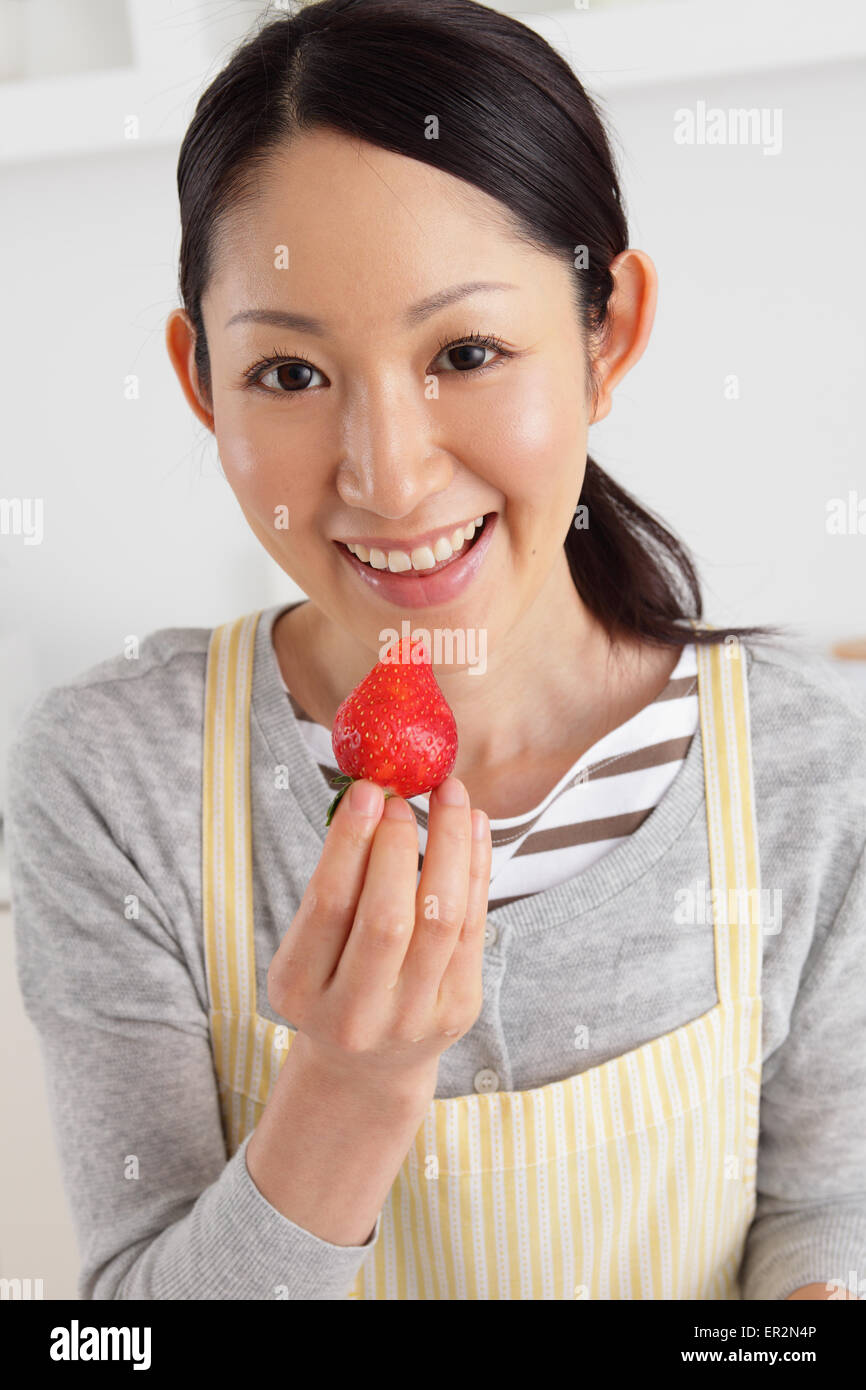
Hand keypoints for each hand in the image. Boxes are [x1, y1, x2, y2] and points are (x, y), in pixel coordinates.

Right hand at [267, 776, 491, 1098]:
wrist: (367, 1063)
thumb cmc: (332, 977)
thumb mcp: (310, 943)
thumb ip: (337, 883)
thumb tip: (374, 796)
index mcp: (299, 989)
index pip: (328, 905)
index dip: (350, 842)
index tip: (368, 789)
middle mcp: (354, 1014)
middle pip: (387, 918)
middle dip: (400, 844)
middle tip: (407, 792)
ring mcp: (412, 1018)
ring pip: (442, 919)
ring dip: (450, 845)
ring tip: (450, 794)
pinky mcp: (459, 1009)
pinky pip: (475, 926)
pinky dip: (477, 869)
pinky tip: (474, 827)